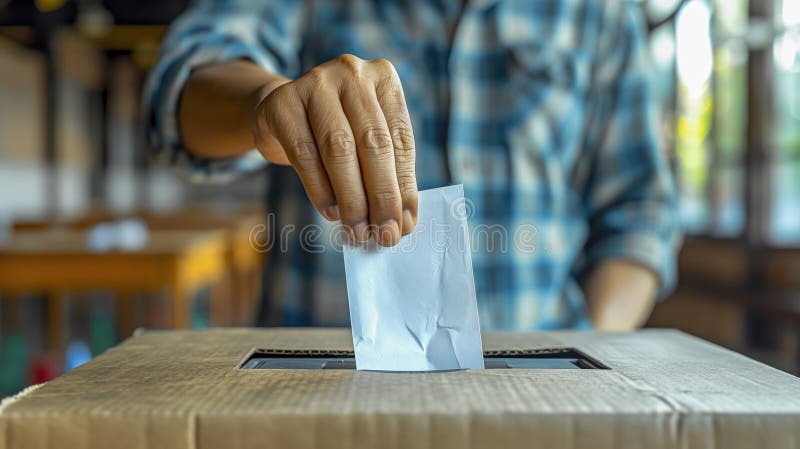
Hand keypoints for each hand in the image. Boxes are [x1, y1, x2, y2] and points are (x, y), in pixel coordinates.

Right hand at [253, 54, 417, 246]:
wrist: (280, 111)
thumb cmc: (334, 130)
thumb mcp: (366, 139)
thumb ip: (386, 172)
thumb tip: (403, 222)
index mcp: (384, 78)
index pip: (400, 139)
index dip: (405, 186)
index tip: (406, 224)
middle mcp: (351, 73)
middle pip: (372, 143)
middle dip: (381, 196)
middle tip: (384, 234)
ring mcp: (315, 83)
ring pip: (339, 149)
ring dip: (351, 198)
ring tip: (358, 230)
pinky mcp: (282, 103)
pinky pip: (305, 154)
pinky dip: (320, 189)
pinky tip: (331, 212)